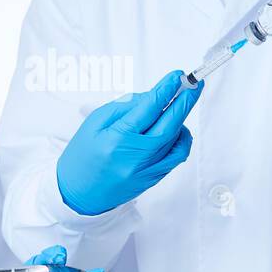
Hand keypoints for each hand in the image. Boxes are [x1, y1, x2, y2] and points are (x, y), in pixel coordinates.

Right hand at [56, 70, 200, 215]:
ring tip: (180, 105)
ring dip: (183, 119)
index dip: (167, 89)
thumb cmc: (82, 156)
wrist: (77, 194)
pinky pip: (176, 158)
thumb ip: (123, 107)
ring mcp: (146, 171)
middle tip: (194, 84)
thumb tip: (151, 97)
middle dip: (185, 100)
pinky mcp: (153, 180)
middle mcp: (134, 156)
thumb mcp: (94, 123)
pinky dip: (182, 141)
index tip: (178, 76)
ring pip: (176, 141)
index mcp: (116, 138)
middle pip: (169, 124)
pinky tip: (179, 129)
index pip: (149, 108)